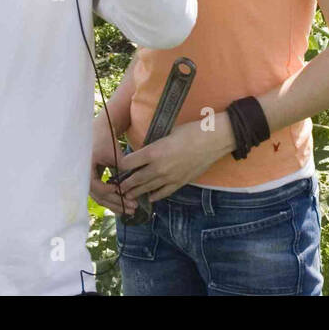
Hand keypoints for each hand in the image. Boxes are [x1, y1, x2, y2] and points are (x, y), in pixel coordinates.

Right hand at [89, 117, 135, 217]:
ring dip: (116, 204)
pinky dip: (113, 200)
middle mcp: (84, 177)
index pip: (95, 186)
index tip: (121, 191)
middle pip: (99, 196)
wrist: (100, 131)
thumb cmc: (106, 140)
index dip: (108, 191)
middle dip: (117, 203)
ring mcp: (88, 181)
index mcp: (85, 168)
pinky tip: (124, 205)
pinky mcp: (94, 182)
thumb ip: (121, 167)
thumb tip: (131, 184)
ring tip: (132, 209)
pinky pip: (102, 194)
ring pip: (101, 198)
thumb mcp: (113, 152)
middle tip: (133, 207)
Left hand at [113, 116, 235, 202]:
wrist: (212, 141)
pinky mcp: (179, 182)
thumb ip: (153, 145)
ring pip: (147, 188)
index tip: (116, 167)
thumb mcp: (166, 133)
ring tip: (127, 196)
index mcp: (153, 151)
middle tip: (117, 187)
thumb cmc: (189, 131)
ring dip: (135, 192)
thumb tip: (143, 150)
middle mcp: (158, 167)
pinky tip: (149, 198)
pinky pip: (163, 193)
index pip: (128, 163)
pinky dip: (154, 196)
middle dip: (125, 184)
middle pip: (135, 179)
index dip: (120, 165)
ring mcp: (169, 177)